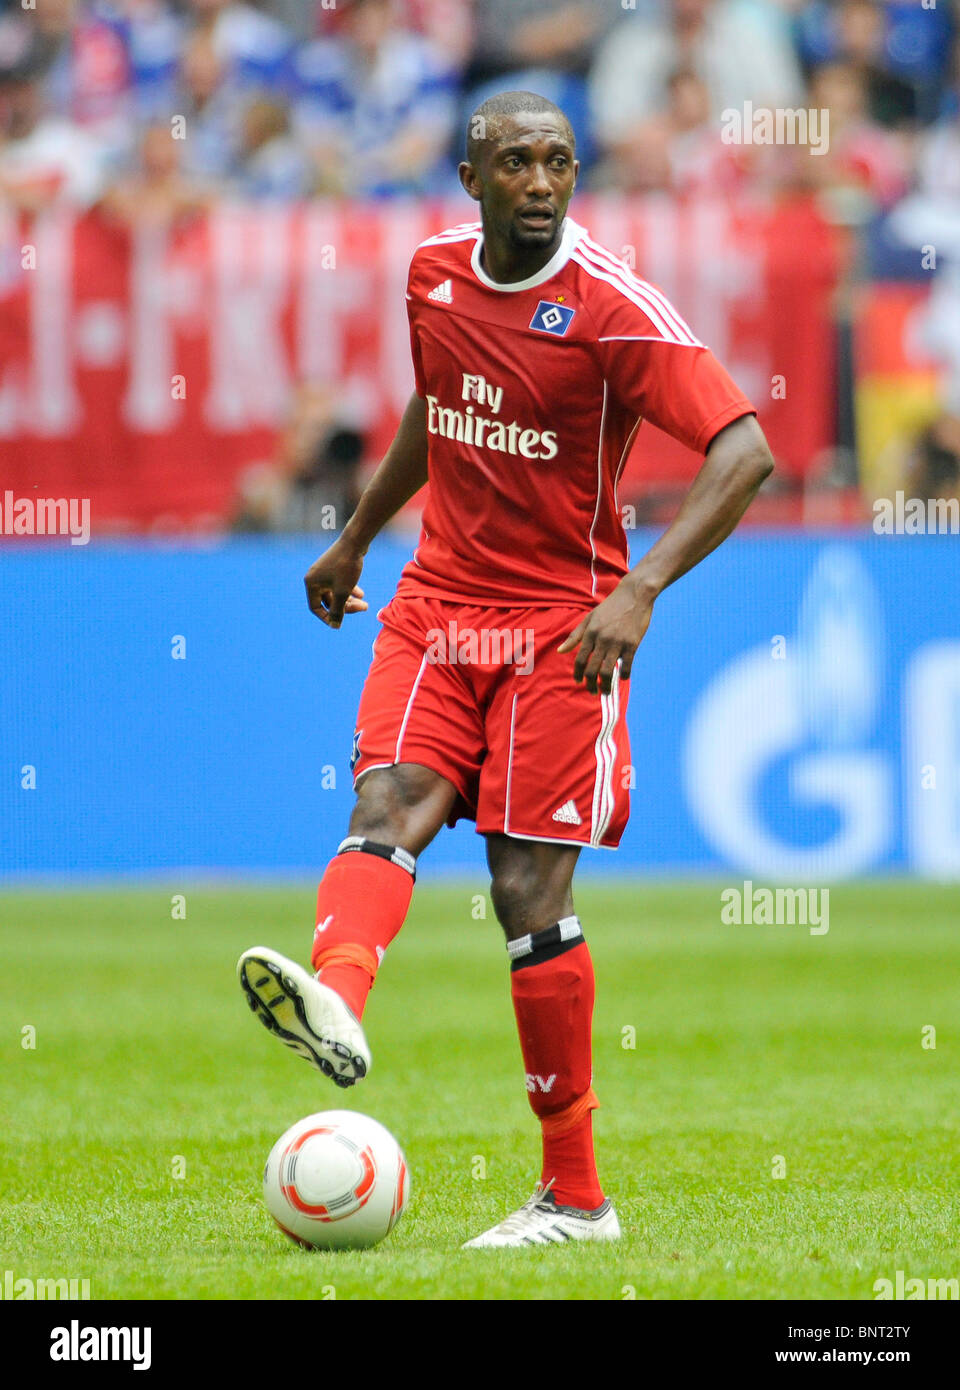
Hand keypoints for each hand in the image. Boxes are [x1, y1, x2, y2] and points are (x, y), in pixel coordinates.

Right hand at [304, 539, 367, 627]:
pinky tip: (361, 594)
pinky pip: (339, 584)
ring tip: (365, 604)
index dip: (327, 617)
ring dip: (349, 600)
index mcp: (311, 583)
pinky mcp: (334, 567)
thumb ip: (337, 611)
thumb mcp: (342, 592)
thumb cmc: (346, 567)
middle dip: (345, 607)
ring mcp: (324, 572)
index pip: (315, 607)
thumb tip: (334, 626)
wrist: (355, 541)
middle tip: (363, 609)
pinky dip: (349, 590)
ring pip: (335, 593)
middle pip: (328, 600)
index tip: (340, 624)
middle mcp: (315, 578)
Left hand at [557, 576, 654, 694]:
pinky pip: (626, 665)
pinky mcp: (632, 644)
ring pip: (607, 671)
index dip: (578, 674)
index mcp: (590, 633)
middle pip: (592, 669)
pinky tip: (622, 678)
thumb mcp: (590, 618)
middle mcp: (602, 639)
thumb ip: (575, 636)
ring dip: (606, 686)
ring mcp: (617, 642)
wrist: (634, 594)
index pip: (580, 659)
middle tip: (592, 692)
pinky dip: (623, 675)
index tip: (579, 682)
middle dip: (590, 685)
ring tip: (606, 692)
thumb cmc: (610, 607)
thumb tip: (560, 651)